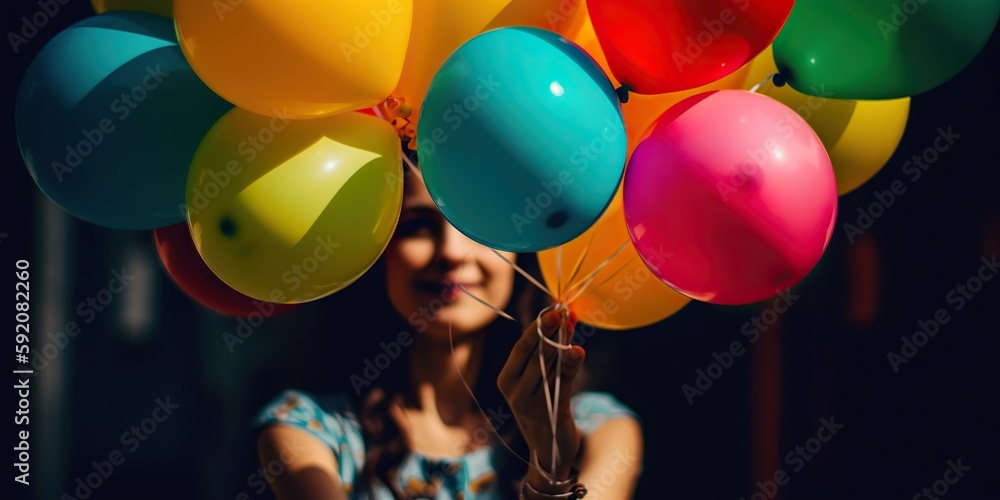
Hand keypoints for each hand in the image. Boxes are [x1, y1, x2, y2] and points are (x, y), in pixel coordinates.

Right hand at [497, 307, 584, 484]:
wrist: (551, 447)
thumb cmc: (546, 404)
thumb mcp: (544, 378)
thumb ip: (552, 353)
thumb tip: (565, 318)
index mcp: (507, 379)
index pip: (521, 348)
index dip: (536, 328)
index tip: (552, 309)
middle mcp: (514, 391)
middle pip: (534, 355)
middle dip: (550, 331)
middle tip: (564, 311)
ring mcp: (530, 404)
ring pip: (547, 367)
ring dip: (562, 343)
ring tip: (572, 324)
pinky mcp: (549, 412)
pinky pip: (562, 383)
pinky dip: (571, 365)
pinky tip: (578, 351)